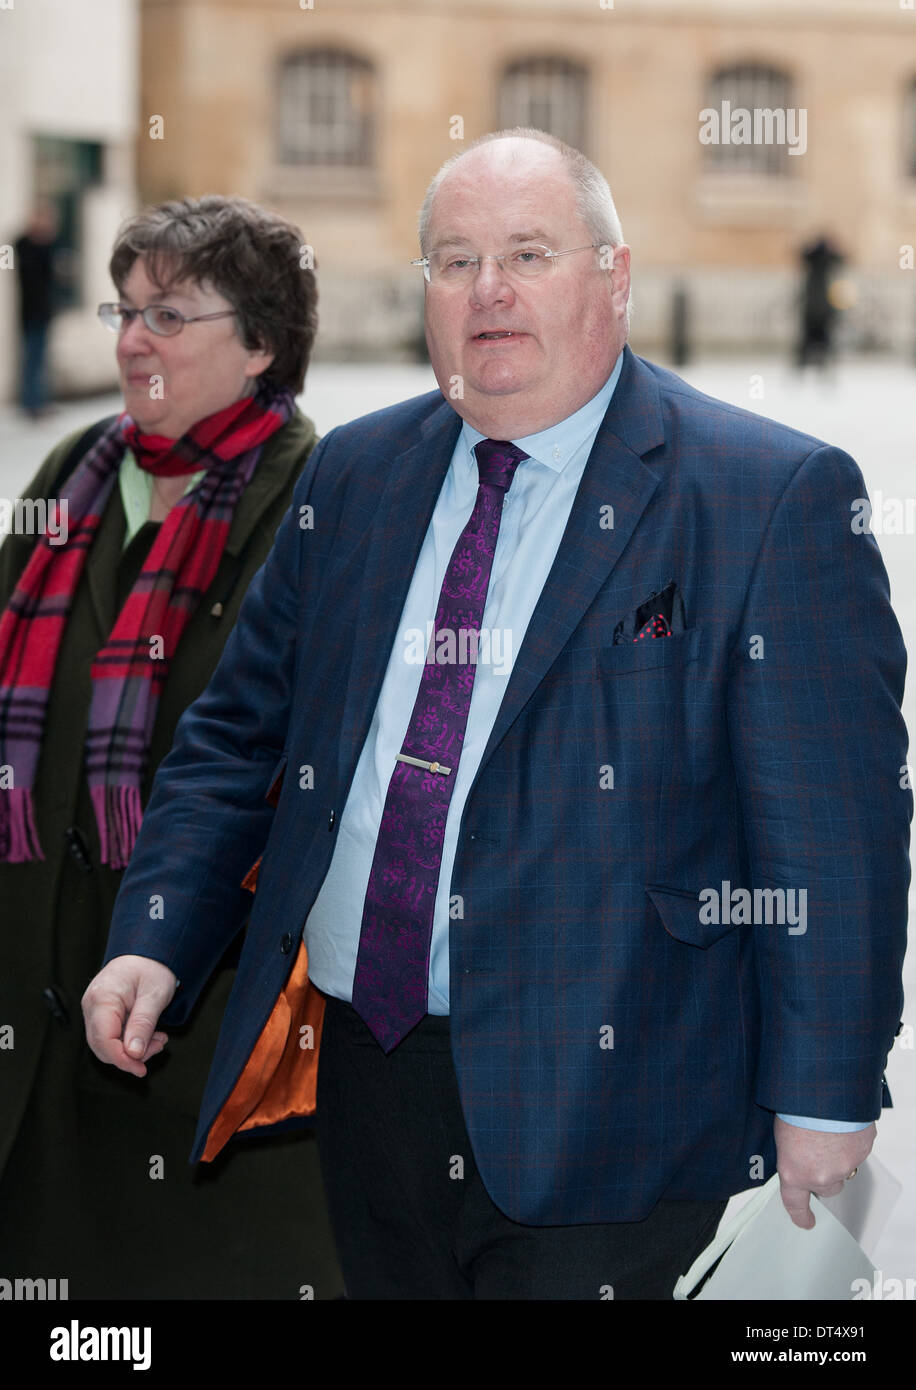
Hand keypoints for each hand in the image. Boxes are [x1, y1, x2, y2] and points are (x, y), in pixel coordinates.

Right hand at [82, 954, 177, 1076]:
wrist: (148, 951)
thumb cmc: (151, 967)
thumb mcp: (154, 995)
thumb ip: (143, 1024)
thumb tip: (133, 1053)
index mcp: (102, 998)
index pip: (103, 1040)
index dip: (121, 1059)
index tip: (141, 1069)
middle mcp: (92, 1005)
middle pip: (102, 1046)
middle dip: (130, 1055)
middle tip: (158, 1047)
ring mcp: (95, 1010)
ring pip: (107, 1044)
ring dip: (133, 1049)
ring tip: (159, 1040)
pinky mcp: (102, 1014)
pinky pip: (111, 1036)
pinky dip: (130, 1041)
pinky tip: (150, 1036)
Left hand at [774, 1116, 875, 1228]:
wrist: (822, 1094)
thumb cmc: (795, 1108)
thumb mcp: (781, 1133)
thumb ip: (792, 1154)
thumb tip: (798, 1156)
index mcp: (794, 1173)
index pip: (795, 1203)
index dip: (800, 1216)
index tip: (806, 1222)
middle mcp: (820, 1176)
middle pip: (827, 1188)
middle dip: (824, 1175)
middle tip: (817, 1152)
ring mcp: (844, 1166)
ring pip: (844, 1169)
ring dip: (837, 1155)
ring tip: (828, 1130)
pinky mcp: (862, 1152)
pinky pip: (857, 1151)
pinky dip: (851, 1141)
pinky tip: (842, 1124)